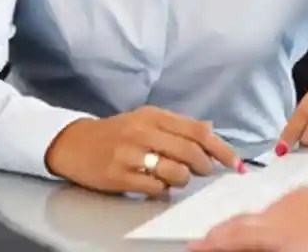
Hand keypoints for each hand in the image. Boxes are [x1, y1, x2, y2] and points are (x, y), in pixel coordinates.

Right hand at [44, 106, 241, 195]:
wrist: (74, 143)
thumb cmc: (115, 133)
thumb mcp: (145, 120)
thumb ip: (176, 125)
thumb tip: (209, 127)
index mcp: (153, 116)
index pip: (197, 130)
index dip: (220, 148)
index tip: (234, 162)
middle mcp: (143, 132)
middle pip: (190, 151)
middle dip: (205, 166)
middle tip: (205, 171)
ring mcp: (130, 154)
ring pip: (175, 171)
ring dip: (184, 179)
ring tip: (178, 178)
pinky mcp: (119, 176)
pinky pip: (154, 188)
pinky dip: (163, 190)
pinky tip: (158, 186)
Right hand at [189, 186, 307, 251]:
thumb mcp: (285, 248)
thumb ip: (255, 245)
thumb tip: (237, 244)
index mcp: (275, 224)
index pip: (230, 233)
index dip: (209, 243)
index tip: (195, 248)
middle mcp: (287, 205)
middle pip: (247, 221)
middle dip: (232, 237)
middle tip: (216, 247)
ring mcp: (307, 199)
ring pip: (269, 214)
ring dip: (257, 231)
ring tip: (251, 244)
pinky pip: (292, 209)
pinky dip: (280, 223)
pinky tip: (282, 237)